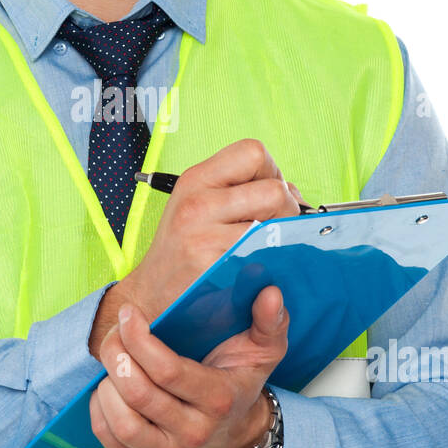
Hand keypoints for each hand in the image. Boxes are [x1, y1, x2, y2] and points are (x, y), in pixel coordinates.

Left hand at [89, 282, 288, 447]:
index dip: (139, 339)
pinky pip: (110, 440)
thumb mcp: (264, 352)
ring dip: (106, 385)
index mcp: (218, 399)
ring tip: (111, 361)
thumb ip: (270, 321)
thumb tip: (270, 293)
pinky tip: (108, 387)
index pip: (168, 371)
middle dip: (116, 356)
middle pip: (139, 394)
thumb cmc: (241, 384)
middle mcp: (194, 432)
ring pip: (122, 422)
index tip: (129, 315)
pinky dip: (99, 411)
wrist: (238, 438)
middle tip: (114, 334)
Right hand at [120, 139, 301, 324]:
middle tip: (266, 227)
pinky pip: (266, 258)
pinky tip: (252, 268)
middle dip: (284, 210)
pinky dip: (270, 264)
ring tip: (258, 247)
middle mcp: (197, 204)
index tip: (263, 193)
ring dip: (279, 239)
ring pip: (276, 226)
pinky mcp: (216, 270)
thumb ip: (245, 189)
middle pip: (275, 191)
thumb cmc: (185, 248)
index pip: (254, 152)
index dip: (271, 172)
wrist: (152, 294)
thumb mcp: (201, 204)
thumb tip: (295, 194)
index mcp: (196, 179)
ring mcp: (205, 238)